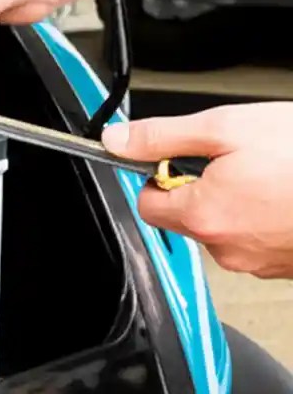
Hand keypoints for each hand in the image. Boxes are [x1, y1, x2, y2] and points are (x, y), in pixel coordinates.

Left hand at [102, 102, 292, 278]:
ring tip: (276, 174)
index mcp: (202, 215)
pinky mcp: (286, 266)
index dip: (159, 175)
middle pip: (188, 217)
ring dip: (242, 201)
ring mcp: (260, 263)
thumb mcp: (228, 128)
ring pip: (227, 228)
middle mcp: (226, 248)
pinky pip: (262, 239)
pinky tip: (290, 195)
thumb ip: (164, 136)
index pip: (147, 203)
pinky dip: (270, 217)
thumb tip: (117, 141)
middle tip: (242, 159)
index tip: (183, 157)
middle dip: (204, 186)